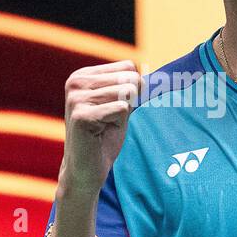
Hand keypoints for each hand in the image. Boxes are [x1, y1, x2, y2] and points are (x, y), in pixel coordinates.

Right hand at [59, 60, 140, 197]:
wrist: (87, 170)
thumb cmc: (104, 137)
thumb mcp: (121, 105)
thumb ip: (134, 87)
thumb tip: (161, 78)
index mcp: (83, 75)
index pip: (128, 67)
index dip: (133, 91)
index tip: (114, 109)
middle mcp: (76, 82)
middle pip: (130, 77)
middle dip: (129, 103)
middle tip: (110, 121)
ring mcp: (76, 98)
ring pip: (127, 92)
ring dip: (122, 115)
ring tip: (104, 127)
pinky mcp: (81, 115)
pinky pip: (120, 108)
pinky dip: (118, 124)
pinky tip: (100, 134)